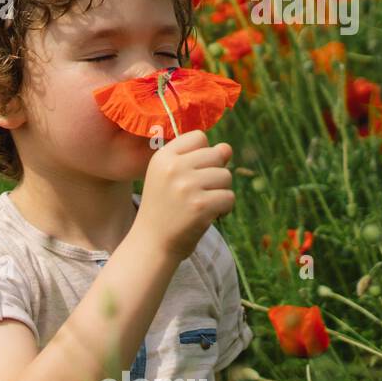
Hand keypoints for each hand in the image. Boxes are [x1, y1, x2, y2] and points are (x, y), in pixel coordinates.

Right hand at [134, 129, 234, 261]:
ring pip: (226, 176)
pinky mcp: (201, 206)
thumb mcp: (172, 177)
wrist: (152, 243)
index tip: (191, 172)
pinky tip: (207, 216)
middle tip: (197, 192)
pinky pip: (229, 197)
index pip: (199, 137)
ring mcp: (187, 186)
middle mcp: (173, 168)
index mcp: (162, 157)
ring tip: (201, 205)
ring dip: (220, 192)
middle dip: (215, 173)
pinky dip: (224, 209)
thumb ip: (199, 159)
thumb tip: (227, 148)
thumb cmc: (165, 208)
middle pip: (217, 154)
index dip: (203, 154)